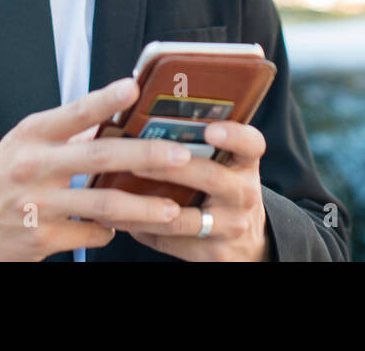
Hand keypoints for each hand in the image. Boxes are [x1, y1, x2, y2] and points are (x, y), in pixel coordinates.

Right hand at [0, 77, 193, 260]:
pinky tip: (120, 228)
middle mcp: (35, 166)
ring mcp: (39, 205)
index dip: (104, 99)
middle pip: (98, 156)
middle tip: (179, 156)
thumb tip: (110, 114)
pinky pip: (89, 235)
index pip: (74, 112)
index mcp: (33, 136)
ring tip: (171, 208)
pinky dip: (109, 231)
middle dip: (144, 155)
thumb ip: (66, 131)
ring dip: (141, 207)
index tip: (132, 87)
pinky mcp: (41, 238)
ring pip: (101, 204)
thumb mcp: (24, 143)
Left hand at [89, 121, 270, 260]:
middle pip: (210, 177)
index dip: (234, 135)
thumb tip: (140, 109)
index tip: (211, 130)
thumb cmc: (222, 189)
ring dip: (145, 206)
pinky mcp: (213, 254)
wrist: (248, 242)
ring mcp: (230, 227)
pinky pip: (171, 241)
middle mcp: (243, 193)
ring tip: (114, 194)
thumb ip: (198, 143)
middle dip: (169, 169)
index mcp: (245, 163)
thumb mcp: (225, 164)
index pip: (251, 144)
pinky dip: (142, 229)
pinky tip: (119, 219)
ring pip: (183, 218)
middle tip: (136, 159)